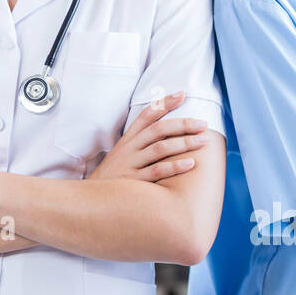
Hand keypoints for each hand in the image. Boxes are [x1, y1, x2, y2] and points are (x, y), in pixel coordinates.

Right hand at [89, 90, 207, 181]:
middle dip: (182, 124)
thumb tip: (165, 133)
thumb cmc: (113, 178)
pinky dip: (175, 167)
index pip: (146, 115)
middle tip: (203, 124)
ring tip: (203, 141)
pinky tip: (191, 163)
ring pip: (160, 149)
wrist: (92, 200)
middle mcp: (129, 149)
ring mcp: (131, 165)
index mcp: (127, 140)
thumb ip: (139, 144)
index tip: (182, 94)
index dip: (164, 103)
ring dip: (184, 143)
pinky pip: (157, 172)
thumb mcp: (121, 156)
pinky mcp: (134, 182)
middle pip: (158, 130)